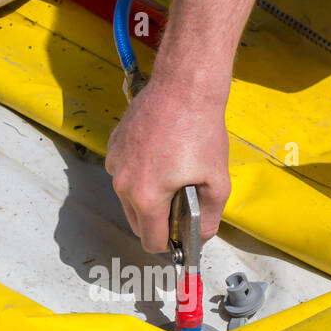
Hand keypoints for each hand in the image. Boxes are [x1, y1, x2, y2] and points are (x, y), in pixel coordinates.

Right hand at [105, 79, 231, 253]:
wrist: (184, 86)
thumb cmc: (201, 130)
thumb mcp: (217, 182)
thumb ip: (208, 219)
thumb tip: (200, 238)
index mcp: (146, 197)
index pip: (150, 241)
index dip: (169, 244)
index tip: (181, 236)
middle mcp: (123, 183)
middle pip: (137, 223)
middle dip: (158, 222)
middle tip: (182, 205)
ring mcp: (115, 162)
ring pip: (129, 198)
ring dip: (148, 198)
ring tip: (173, 177)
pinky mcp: (114, 145)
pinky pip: (125, 174)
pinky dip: (140, 175)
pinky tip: (162, 158)